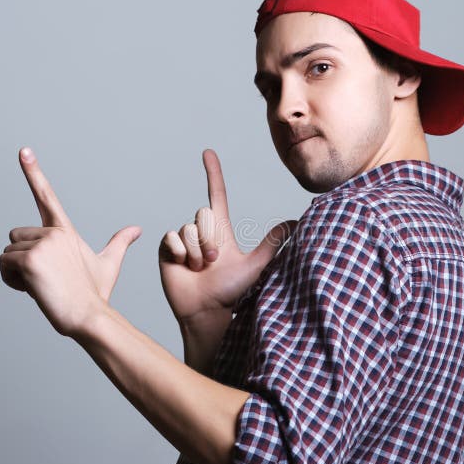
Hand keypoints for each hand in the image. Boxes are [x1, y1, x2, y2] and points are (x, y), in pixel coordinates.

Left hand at [0, 147, 140, 336]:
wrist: (89, 315)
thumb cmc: (95, 292)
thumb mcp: (109, 264)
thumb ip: (120, 242)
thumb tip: (137, 228)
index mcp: (66, 231)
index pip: (47, 196)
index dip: (34, 172)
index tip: (23, 150)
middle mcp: (54, 232)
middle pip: (16, 237)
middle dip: (23, 259)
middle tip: (46, 278)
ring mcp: (42, 244)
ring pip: (8, 253)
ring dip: (16, 272)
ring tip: (41, 285)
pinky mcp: (30, 259)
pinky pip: (4, 265)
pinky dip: (11, 281)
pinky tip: (33, 290)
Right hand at [159, 149, 296, 324]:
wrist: (207, 311)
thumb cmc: (231, 292)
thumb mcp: (255, 265)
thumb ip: (272, 243)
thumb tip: (296, 223)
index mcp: (220, 230)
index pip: (216, 194)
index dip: (213, 173)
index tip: (208, 152)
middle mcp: (200, 231)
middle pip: (202, 212)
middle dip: (210, 238)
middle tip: (213, 261)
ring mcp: (183, 241)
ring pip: (188, 228)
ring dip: (197, 251)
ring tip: (200, 269)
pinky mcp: (167, 250)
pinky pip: (173, 238)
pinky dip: (181, 253)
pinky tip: (184, 267)